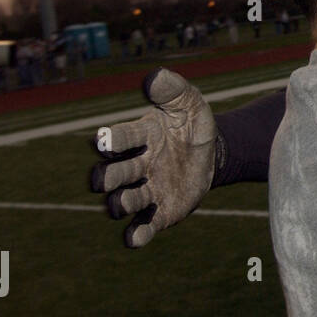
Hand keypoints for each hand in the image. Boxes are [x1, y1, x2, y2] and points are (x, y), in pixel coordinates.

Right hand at [90, 67, 216, 247]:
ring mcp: (145, 190)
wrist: (213, 155)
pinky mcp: (159, 213)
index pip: (119, 138)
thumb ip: (173, 90)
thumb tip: (154, 77)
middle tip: (105, 179)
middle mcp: (135, 165)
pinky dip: (137, 234)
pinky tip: (135, 238)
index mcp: (139, 137)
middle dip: (106, 177)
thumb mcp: (190, 103)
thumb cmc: (193, 126)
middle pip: (112, 174)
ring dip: (119, 204)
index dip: (110, 140)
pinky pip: (143, 226)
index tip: (103, 140)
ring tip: (121, 204)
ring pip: (122, 201)